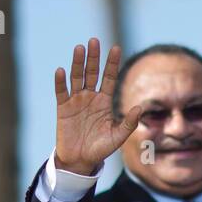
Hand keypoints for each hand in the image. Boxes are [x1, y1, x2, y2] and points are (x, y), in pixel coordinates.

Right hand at [53, 38, 142, 175]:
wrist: (80, 160)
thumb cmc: (100, 148)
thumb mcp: (118, 137)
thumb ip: (128, 123)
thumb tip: (140, 108)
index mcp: (104, 101)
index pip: (109, 78)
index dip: (111, 63)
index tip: (115, 47)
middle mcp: (90, 97)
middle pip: (92, 73)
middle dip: (94, 57)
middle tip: (94, 40)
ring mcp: (76, 101)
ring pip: (77, 77)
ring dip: (77, 63)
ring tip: (79, 48)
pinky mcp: (62, 108)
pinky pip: (61, 92)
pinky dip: (61, 81)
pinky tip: (61, 70)